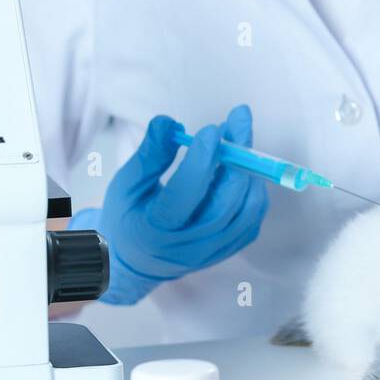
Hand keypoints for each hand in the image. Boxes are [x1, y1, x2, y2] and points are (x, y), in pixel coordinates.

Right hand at [72, 105, 269, 303]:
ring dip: (248, 169)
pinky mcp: (229, 249)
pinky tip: (239, 167)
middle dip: (238, 155)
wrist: (136, 261)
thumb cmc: (129, 217)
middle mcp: (189, 244)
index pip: (185, 193)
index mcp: (156, 228)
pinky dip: (252, 188)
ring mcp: (213, 250)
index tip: (211, 130)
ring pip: (248, 208)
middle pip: (226, 200)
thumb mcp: (127, 185)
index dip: (202, 160)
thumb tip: (168, 123)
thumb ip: (150, 155)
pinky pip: (253, 217)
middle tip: (239, 118)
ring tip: (236, 141)